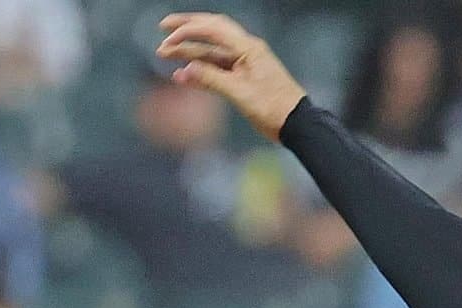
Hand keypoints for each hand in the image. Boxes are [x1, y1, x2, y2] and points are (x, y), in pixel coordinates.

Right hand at [156, 13, 308, 141]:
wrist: (298, 125)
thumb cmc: (275, 108)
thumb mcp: (240, 93)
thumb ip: (212, 79)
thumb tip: (186, 69)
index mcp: (249, 48)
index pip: (213, 28)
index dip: (188, 29)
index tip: (168, 36)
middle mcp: (247, 51)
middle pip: (212, 32)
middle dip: (186, 30)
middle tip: (163, 28)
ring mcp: (245, 64)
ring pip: (212, 53)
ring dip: (189, 53)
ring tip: (165, 55)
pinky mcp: (244, 79)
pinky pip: (218, 70)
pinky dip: (201, 72)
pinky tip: (183, 76)